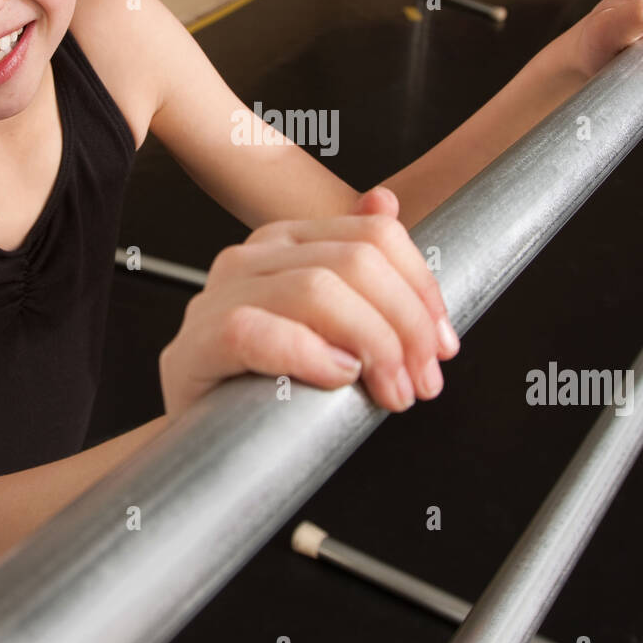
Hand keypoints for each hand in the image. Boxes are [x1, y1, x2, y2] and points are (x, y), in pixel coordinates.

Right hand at [158, 187, 459, 417]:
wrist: (200, 441)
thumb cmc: (265, 384)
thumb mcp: (325, 325)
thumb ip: (358, 269)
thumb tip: (387, 201)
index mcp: (286, 242)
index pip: (374, 236)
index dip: (421, 288)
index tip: (442, 343)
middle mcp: (252, 257)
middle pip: (354, 262)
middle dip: (406, 324)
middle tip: (422, 380)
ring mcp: (220, 296)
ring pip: (316, 290)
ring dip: (372, 344)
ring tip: (389, 391)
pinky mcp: (200, 343)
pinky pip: (258, 332)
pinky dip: (309, 355)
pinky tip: (337, 378)